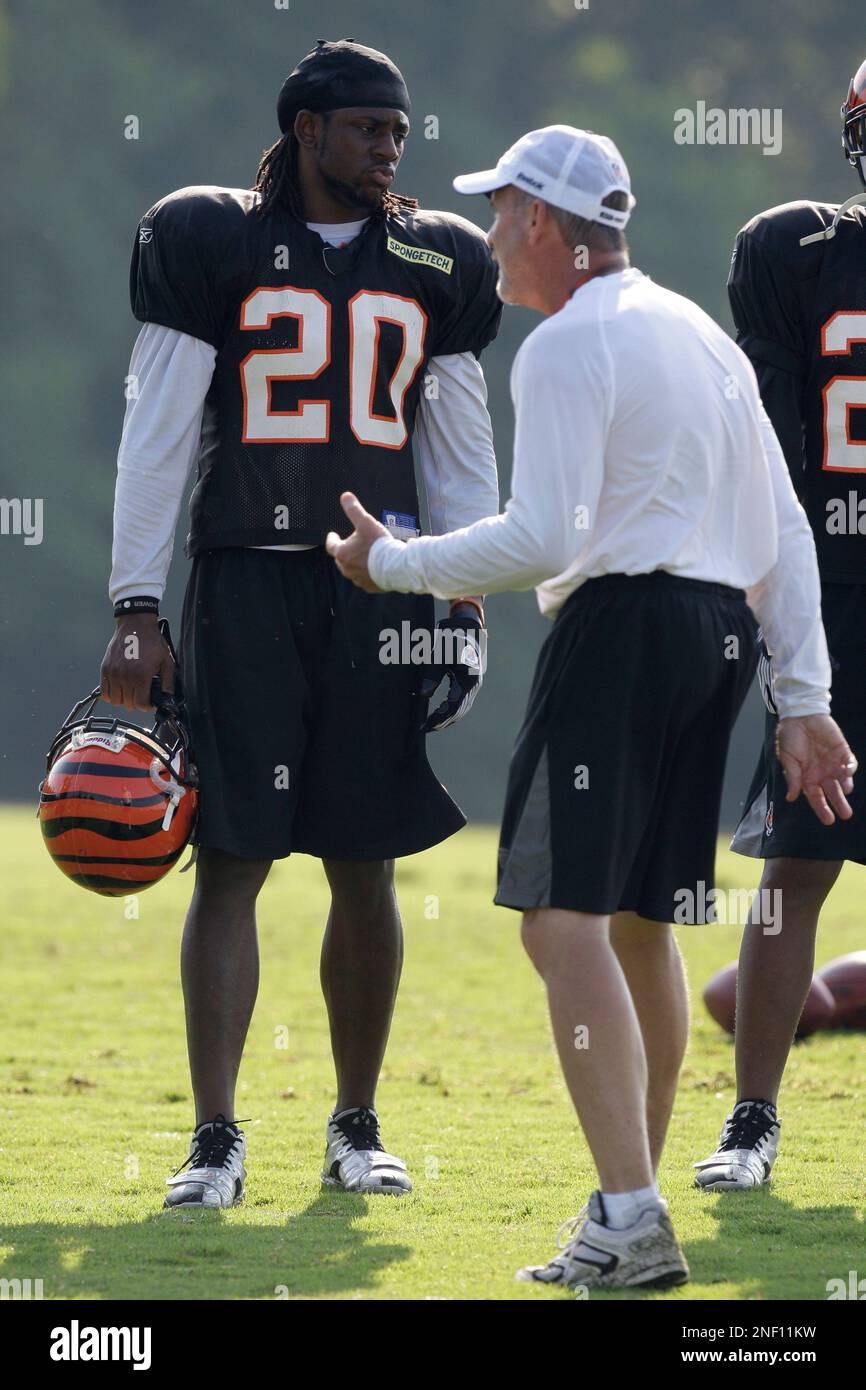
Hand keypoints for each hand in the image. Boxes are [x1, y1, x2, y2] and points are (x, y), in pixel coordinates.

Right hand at [100, 613, 175, 709]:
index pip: (140, 704)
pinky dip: (111, 694)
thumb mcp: (166, 661)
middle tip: (142, 694)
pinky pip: (104, 691)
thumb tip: (168, 698)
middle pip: (128, 704)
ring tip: (131, 692)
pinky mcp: (105, 668)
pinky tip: (120, 689)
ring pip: (115, 700)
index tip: (150, 701)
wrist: (136, 624)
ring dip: (124, 699)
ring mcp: (113, 673)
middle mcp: (125, 676)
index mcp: (141, 675)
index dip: (146, 706)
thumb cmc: (152, 641)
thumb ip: (168, 682)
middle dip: (137, 702)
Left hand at [325, 492, 387, 592]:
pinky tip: (373, 568)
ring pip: (352, 570)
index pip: (331, 546)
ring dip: (355, 563)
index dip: (331, 539)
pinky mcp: (368, 586)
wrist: (396, 566)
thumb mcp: (366, 523)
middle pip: (341, 558)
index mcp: (342, 553)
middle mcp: (346, 568)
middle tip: (351, 544)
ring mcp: (357, 579)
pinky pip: (363, 579)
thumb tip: (345, 496)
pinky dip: (366, 573)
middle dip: (344, 551)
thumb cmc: (379, 545)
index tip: (333, 536)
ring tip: (363, 556)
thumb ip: (354, 510)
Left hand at [420, 615, 485, 733]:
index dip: (440, 718)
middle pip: (459, 711)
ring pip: (462, 708)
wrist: (463, 629)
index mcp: (469, 680)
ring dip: (447, 718)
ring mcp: (473, 686)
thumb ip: (432, 676)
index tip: (426, 725)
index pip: (454, 707)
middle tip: (425, 728)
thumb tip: (424, 695)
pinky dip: (451, 710)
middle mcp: (474, 686)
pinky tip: (439, 714)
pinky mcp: (469, 684)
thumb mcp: (439, 657)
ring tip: (431, 725)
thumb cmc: (450, 641)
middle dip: (443, 721)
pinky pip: (461, 702)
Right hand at [776, 714, 856, 824]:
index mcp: (806, 777)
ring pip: (843, 780)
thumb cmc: (790, 737)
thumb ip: (792, 778)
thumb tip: (791, 798)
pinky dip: (850, 769)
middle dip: (839, 804)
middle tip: (846, 815)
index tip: (829, 820)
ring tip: (846, 790)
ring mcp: (833, 763)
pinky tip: (847, 771)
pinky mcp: (842, 751)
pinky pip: (849, 763)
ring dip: (845, 786)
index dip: (822, 809)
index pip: (816, 797)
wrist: (801, 715)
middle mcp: (821, 773)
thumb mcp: (787, 758)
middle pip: (832, 792)